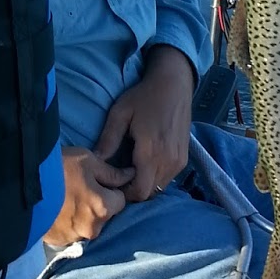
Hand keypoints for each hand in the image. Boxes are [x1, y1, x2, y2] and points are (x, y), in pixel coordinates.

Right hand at [44, 146, 134, 246]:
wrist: (21, 184)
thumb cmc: (59, 167)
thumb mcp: (88, 161)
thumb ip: (112, 173)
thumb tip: (131, 176)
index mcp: (104, 208)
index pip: (121, 200)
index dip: (111, 188)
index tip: (97, 180)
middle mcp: (93, 228)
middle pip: (105, 215)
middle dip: (98, 203)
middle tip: (79, 187)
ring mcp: (75, 237)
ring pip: (89, 224)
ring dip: (83, 214)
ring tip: (66, 198)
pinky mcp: (59, 242)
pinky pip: (72, 232)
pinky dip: (68, 223)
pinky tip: (58, 209)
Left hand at [96, 44, 193, 202]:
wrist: (174, 84)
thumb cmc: (144, 96)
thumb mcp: (120, 113)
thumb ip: (108, 139)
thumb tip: (95, 161)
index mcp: (151, 152)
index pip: (140, 191)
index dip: (125, 193)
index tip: (113, 183)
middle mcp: (168, 161)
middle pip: (150, 193)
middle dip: (133, 190)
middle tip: (119, 177)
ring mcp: (179, 161)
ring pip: (160, 187)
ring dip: (145, 184)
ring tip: (131, 169)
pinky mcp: (184, 159)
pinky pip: (168, 178)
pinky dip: (155, 177)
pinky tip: (144, 163)